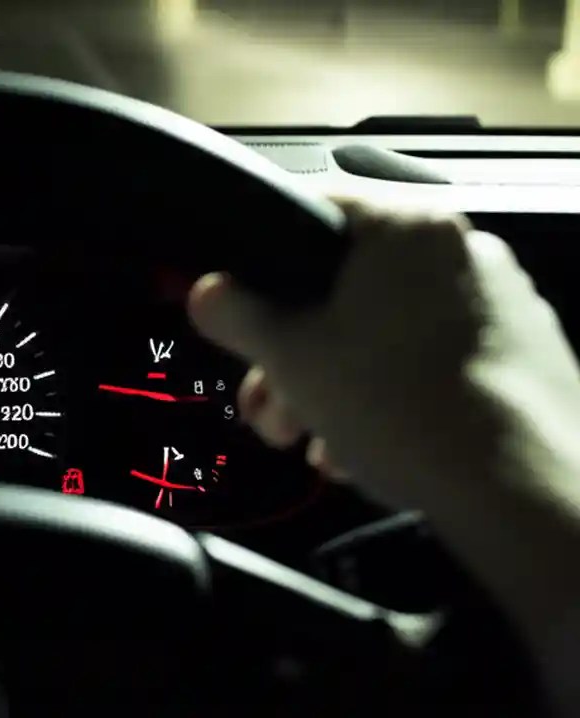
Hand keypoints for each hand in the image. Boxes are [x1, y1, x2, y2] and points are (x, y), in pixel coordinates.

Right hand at [188, 198, 579, 510]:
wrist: (521, 490)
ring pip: (389, 336)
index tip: (244, 313)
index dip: (264, 260)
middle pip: (349, 290)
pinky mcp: (527, 359)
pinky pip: (436, 366)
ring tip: (317, 447)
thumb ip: (236, 315)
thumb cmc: (396, 405)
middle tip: (272, 413)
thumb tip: (205, 292)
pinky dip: (394, 401)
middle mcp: (465, 252)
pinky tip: (367, 454)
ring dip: (337, 389)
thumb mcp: (290, 358)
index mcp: (408, 228)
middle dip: (295, 358)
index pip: (316, 211)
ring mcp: (505, 306)